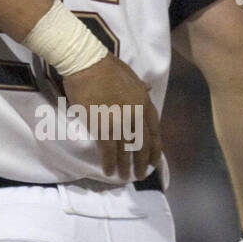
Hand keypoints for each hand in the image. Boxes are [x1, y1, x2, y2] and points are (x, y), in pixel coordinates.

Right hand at [61, 53, 161, 180]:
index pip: (154, 130)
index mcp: (144, 102)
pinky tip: (109, 171)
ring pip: (127, 150)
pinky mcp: (103, 127)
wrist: (87, 63)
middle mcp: (136, 114)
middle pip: (142, 144)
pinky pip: (108, 150)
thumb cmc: (105, 66)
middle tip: (141, 174)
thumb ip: (140, 87)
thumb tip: (149, 89)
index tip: (154, 160)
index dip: (155, 147)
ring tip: (126, 177)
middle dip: (142, 162)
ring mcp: (120, 122)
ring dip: (126, 166)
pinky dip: (110, 163)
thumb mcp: (130, 75)